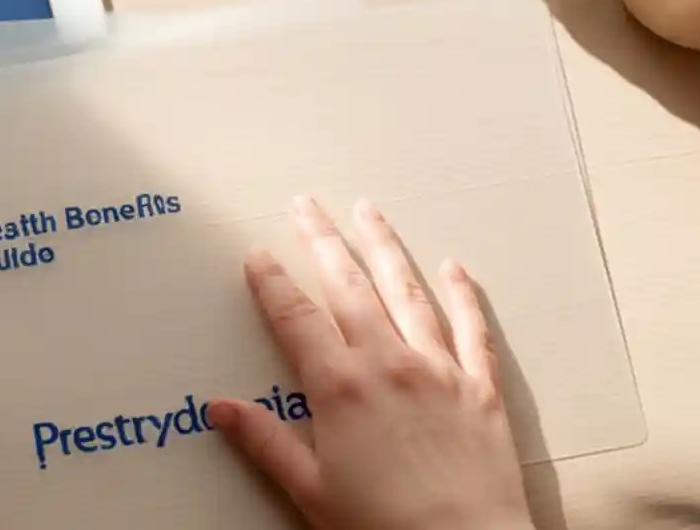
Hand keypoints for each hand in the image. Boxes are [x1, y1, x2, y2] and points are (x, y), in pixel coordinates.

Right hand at [209, 197, 534, 529]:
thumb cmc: (382, 528)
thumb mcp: (310, 490)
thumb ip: (266, 442)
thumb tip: (219, 408)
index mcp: (340, 387)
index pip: (296, 318)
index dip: (272, 282)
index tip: (258, 253)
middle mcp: (388, 363)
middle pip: (348, 286)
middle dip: (324, 239)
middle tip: (305, 203)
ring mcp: (438, 368)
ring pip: (407, 291)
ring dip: (385, 247)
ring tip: (368, 210)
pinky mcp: (479, 386)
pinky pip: (471, 327)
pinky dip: (462, 293)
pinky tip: (453, 265)